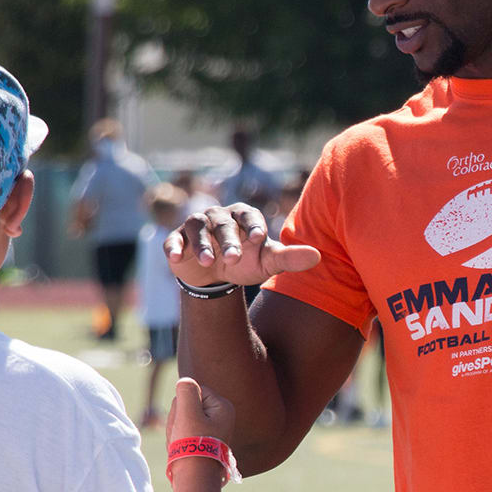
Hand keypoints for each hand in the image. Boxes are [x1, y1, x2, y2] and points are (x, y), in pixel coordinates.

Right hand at [164, 203, 319, 286]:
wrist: (216, 275)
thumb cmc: (247, 261)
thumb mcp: (268, 262)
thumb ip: (290, 258)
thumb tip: (317, 256)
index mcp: (244, 216)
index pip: (250, 216)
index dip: (253, 225)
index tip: (259, 237)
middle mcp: (219, 216)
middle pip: (223, 224)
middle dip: (228, 240)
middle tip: (234, 257)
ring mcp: (196, 226)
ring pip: (197, 229)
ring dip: (202, 244)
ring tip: (209, 261)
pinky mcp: (178, 240)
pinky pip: (173, 240)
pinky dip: (173, 247)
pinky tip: (176, 258)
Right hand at [167, 377, 234, 446]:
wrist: (194, 479)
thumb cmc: (192, 445)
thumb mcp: (188, 414)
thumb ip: (187, 391)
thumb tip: (185, 381)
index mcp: (223, 407)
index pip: (193, 391)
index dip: (182, 404)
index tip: (183, 422)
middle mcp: (222, 416)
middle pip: (189, 404)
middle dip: (179, 419)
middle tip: (181, 435)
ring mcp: (214, 428)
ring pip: (184, 418)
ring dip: (177, 429)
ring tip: (180, 443)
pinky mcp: (205, 439)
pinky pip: (186, 431)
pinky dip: (179, 438)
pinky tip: (181, 448)